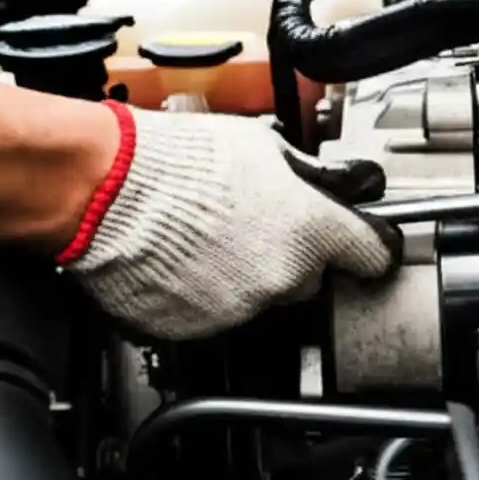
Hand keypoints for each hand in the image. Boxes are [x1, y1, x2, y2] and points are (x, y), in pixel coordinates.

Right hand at [57, 102, 400, 339]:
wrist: (104, 191)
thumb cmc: (178, 161)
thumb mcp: (264, 148)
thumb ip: (315, 176)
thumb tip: (350, 183)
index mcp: (311, 232)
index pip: (374, 256)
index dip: (372, 245)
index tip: (369, 242)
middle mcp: (283, 279)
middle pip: (312, 278)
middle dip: (293, 255)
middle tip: (255, 223)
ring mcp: (240, 311)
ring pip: (263, 298)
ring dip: (247, 275)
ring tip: (209, 237)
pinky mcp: (197, 331)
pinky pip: (217, 317)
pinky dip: (207, 296)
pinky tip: (185, 261)